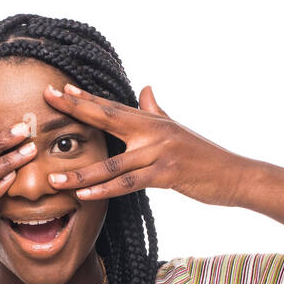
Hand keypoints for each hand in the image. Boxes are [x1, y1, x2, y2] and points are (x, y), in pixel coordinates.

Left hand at [41, 82, 249, 207]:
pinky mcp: (167, 174)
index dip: (85, 98)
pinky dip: (106, 190)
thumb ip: (157, 111)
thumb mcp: (177, 130)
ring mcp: (160, 152)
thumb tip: (146, 89)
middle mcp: (154, 131)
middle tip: (48, 99)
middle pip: (107, 118)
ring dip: (82, 172)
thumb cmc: (204, 157)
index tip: (60, 90)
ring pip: (113, 163)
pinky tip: (85, 195)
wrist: (235, 174)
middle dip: (75, 109)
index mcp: (153, 121)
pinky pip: (129, 184)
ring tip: (55, 180)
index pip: (113, 107)